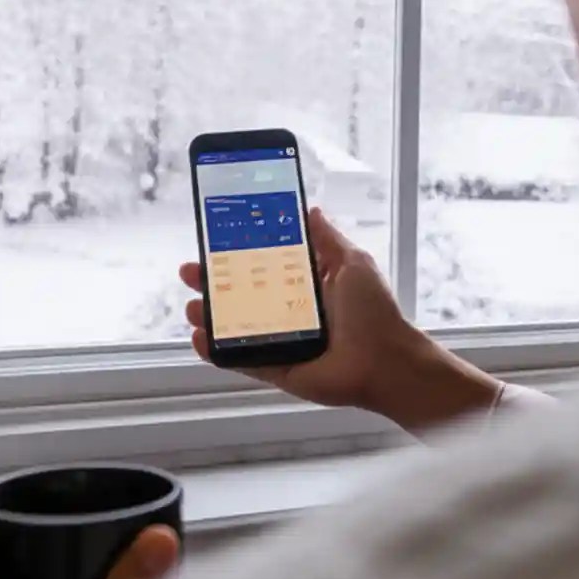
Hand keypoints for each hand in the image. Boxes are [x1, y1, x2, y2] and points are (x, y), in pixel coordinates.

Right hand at [180, 208, 499, 432]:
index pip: (263, 266)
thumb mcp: (353, 263)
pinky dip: (217, 352)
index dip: (238, 255)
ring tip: (192, 307)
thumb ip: (328, 238)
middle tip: (192, 272)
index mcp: (307, 285)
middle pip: (241, 295)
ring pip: (234, 327)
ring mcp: (281, 342)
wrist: (387, 363)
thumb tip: (311, 209)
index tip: (215, 242)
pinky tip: (200, 339)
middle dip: (213, 284)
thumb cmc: (376, 313)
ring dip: (209, 317)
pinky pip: (240, 360)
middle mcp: (290, 312)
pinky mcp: (277, 369)